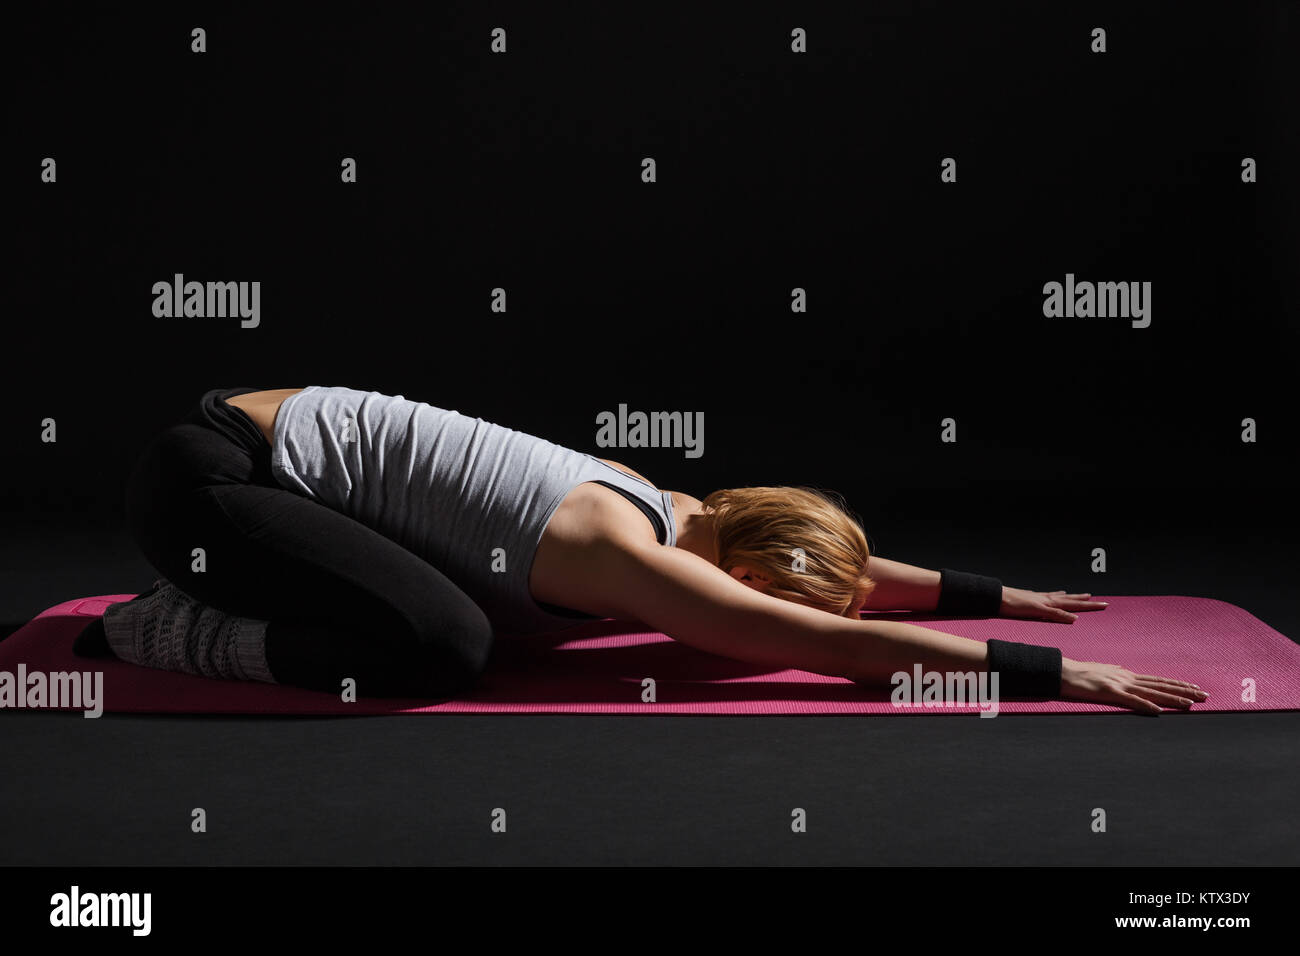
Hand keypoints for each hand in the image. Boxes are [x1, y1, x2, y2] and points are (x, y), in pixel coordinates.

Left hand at [1000, 587, 1107, 622]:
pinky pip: (1052, 596)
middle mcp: (1049, 599)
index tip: (1104, 605)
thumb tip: (1074, 619)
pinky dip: (1059, 595)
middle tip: (1103, 602)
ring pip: (1064, 597)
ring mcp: (1042, 598)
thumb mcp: (1037, 611)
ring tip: (1086, 595)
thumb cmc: (1016, 605)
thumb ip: (1055, 614)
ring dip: (1076, 597)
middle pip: (1073, 600)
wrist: (999, 597)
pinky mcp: (1035, 598)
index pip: (1075, 605)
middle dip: (1088, 602)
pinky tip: (1061, 593)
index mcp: (1051, 603)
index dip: (1090, 606)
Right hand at [1060, 657, 1207, 713]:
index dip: (1177, 684)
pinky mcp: (1109, 693)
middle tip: (1205, 695)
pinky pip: (1131, 701)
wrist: (1062, 671)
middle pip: (1161, 685)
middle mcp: (1127, 678)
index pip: (1157, 680)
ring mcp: (1119, 685)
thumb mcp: (1103, 671)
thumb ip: (1116, 673)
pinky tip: (1159, 711)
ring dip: (1172, 699)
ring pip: (1152, 693)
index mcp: (1126, 675)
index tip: (1194, 688)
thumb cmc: (1080, 673)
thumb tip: (1126, 673)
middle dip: (1184, 691)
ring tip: (1190, 704)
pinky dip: (1146, 706)